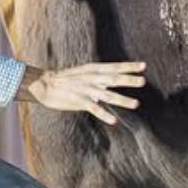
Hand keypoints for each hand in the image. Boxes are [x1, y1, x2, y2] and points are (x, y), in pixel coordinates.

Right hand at [20, 60, 145, 124]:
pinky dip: (104, 115)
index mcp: (93, 69)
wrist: (44, 85)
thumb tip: (116, 79)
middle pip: (113, 79)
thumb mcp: (84, 72)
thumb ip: (100, 77)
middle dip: (128, 80)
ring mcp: (85, 89)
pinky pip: (94, 109)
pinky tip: (113, 121)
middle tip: (143, 81)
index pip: (114, 66)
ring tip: (136, 104)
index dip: (129, 66)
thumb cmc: (67, 79)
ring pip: (107, 95)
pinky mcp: (78, 101)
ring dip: (122, 100)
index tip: (143, 66)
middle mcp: (91, 78)